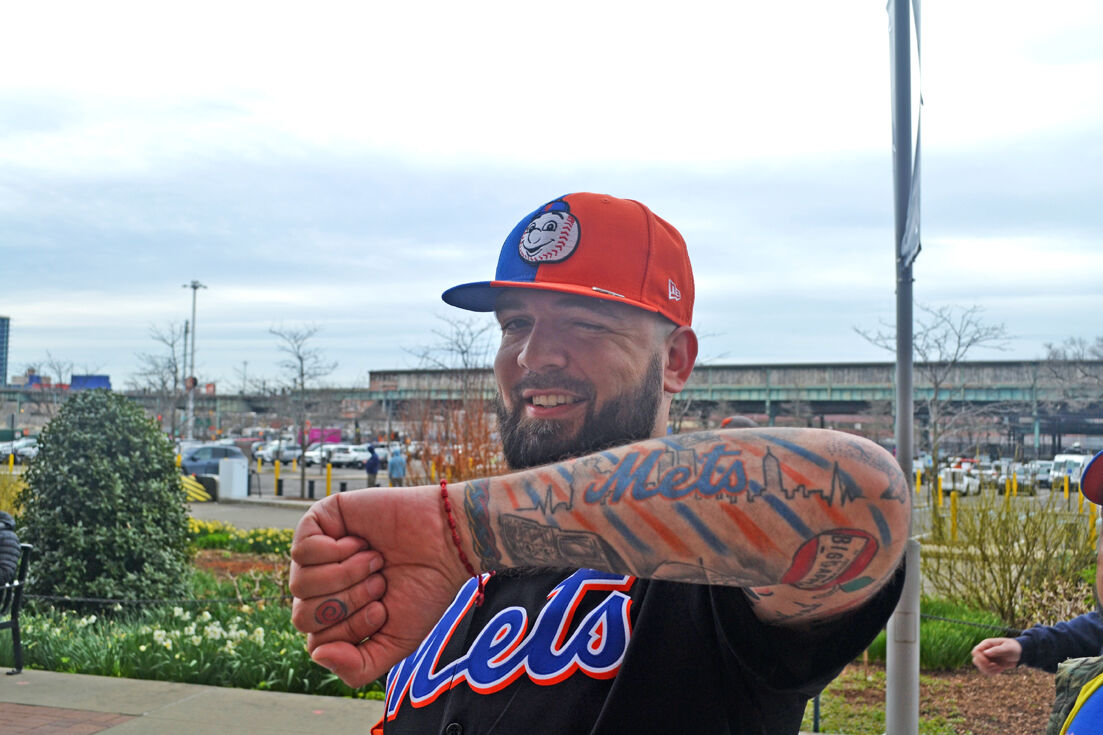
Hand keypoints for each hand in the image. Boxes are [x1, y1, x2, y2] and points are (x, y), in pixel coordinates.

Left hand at [289, 485, 469, 687]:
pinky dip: (335, 552)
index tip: (382, 610)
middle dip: (348, 603)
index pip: (316, 642)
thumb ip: (358, 667)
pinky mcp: (323, 520)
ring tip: (374, 561)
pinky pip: (301, 550)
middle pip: (302, 616)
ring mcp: (320, 552)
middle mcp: (323, 586)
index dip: (349, 630)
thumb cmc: (425, 589)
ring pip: (299, 584)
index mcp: (338, 615)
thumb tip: (318, 654)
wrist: (447, 544)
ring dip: (346, 575)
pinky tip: (361, 543)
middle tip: (379, 583)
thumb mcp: (396, 643)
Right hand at [971, 637, 1021, 674]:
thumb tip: (985, 653)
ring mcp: (987, 659)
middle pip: (976, 660)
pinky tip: (1000, 669)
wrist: (1019, 653)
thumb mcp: (1007, 648)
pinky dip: (992, 673)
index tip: (990, 662)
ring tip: (999, 668)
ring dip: (989, 670)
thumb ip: (997, 650)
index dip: (980, 658)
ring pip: (980, 667)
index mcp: (986, 645)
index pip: (975, 652)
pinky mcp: (991, 665)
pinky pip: (986, 672)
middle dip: (985, 666)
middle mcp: (985, 652)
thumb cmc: (1013, 647)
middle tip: (995, 665)